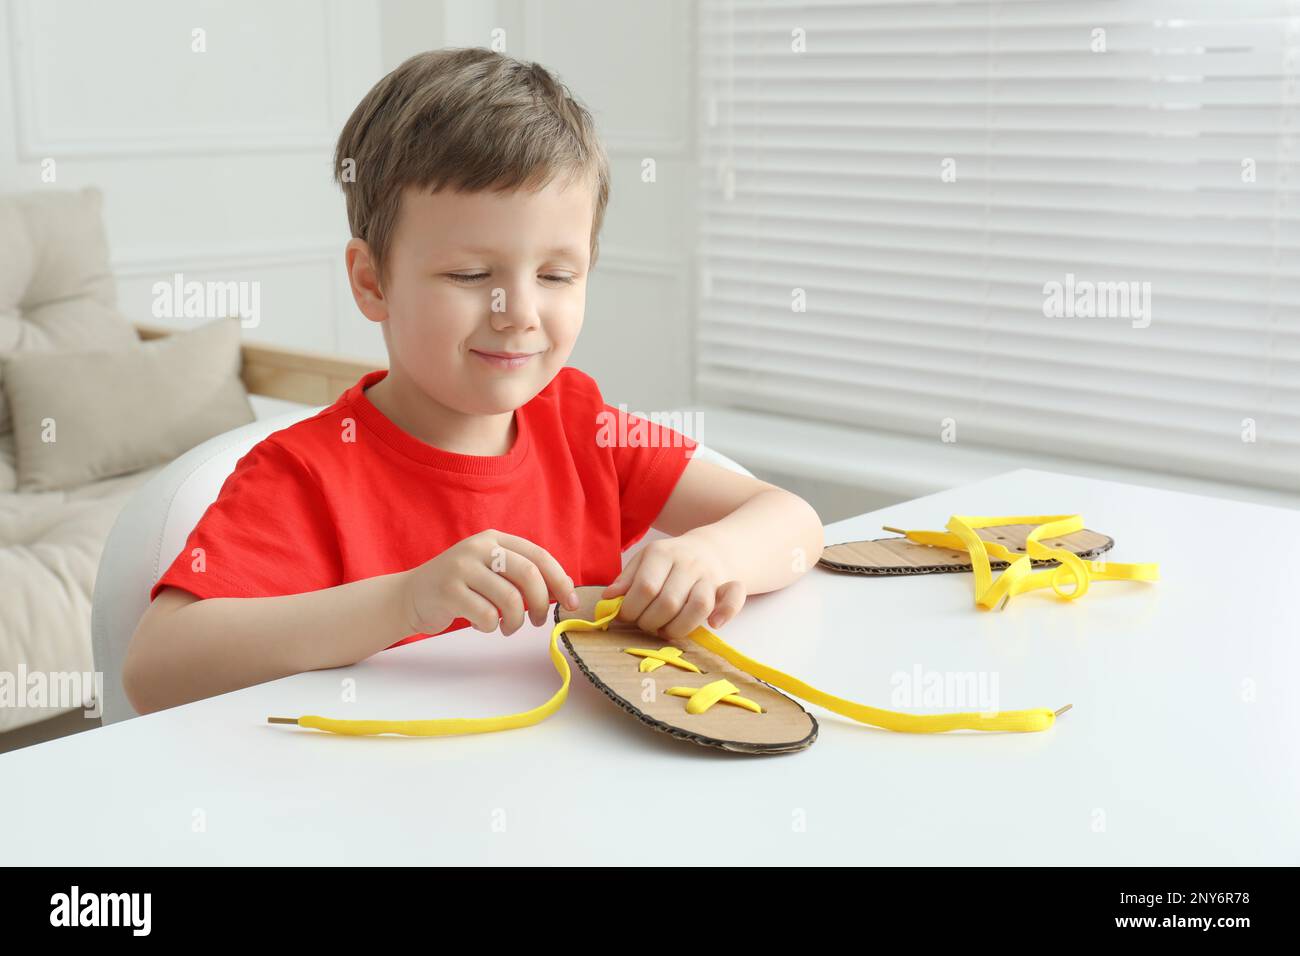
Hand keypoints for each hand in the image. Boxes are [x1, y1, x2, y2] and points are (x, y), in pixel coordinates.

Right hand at [402, 529, 578, 635]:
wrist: (410, 595)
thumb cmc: (461, 587)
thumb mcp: (490, 570)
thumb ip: (521, 574)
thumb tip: (566, 590)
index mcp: (495, 539)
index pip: (539, 556)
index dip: (560, 581)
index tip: (572, 603)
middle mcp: (480, 548)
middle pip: (529, 576)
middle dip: (542, 605)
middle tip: (539, 621)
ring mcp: (462, 567)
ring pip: (510, 600)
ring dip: (516, 622)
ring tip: (507, 627)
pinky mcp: (448, 591)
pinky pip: (486, 616)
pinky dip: (490, 627)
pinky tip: (480, 623)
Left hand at [600, 530, 746, 640]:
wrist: (709, 549)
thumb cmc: (670, 561)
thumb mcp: (643, 561)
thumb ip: (626, 579)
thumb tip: (608, 599)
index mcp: (662, 553)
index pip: (645, 587)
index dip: (631, 609)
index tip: (625, 617)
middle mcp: (688, 563)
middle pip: (668, 602)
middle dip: (650, 622)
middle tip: (644, 624)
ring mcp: (709, 576)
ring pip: (698, 606)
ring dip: (678, 627)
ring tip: (665, 630)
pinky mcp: (728, 587)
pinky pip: (733, 600)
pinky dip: (725, 614)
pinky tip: (713, 624)